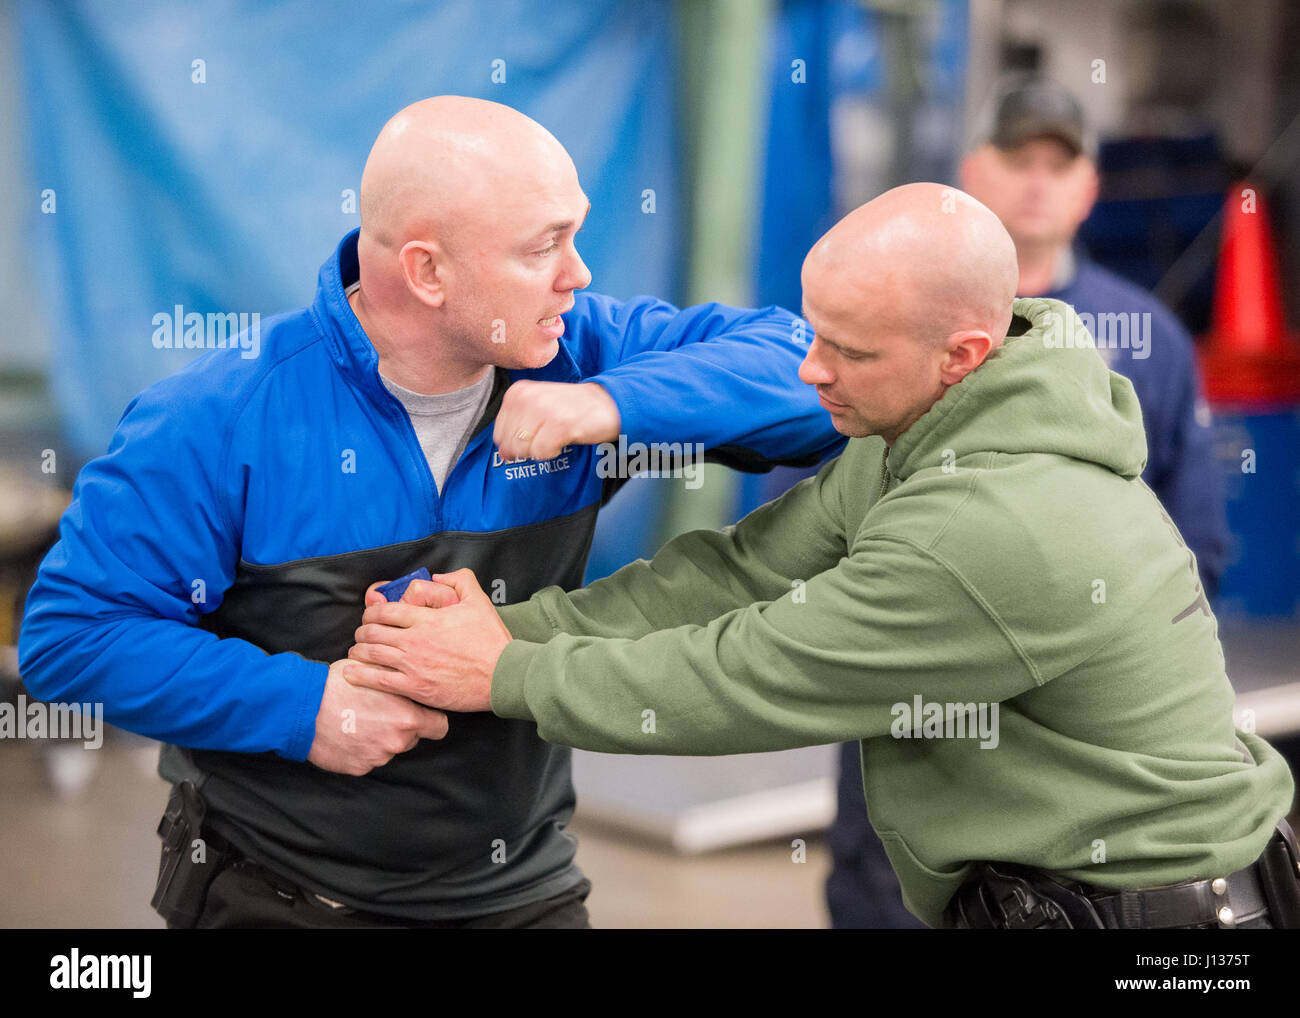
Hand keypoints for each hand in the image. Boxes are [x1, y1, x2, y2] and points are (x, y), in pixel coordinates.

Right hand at [306, 659, 449, 775]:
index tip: (422, 714)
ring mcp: (378, 757)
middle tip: (380, 712)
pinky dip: (362, 749)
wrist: (303, 709)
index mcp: (408, 717)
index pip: (439, 726)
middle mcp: (397, 741)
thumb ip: (401, 678)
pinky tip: (348, 734)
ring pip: (390, 749)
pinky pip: (368, 759)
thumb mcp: (377, 670)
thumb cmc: (339, 684)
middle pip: (412, 737)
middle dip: (402, 727)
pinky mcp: (359, 768)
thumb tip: (416, 674)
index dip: (432, 719)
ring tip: (360, 720)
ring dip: (381, 738)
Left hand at [347, 568, 509, 711]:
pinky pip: (379, 680)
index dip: (372, 611)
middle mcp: (415, 640)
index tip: (371, 615)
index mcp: (427, 618)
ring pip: (372, 654)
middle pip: (374, 632)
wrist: (501, 675)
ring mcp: (413, 665)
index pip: (386, 610)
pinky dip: (360, 675)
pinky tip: (351, 673)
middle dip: (362, 631)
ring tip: (356, 651)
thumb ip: (459, 580)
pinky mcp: (415, 688)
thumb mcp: (479, 601)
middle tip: (362, 634)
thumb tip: (438, 576)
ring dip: (358, 651)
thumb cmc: (491, 640)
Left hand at [493, 380, 620, 460]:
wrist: (607, 403)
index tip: (536, 431)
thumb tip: (504, 453)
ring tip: (556, 434)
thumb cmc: (571, 408)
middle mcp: (527, 397)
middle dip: (528, 448)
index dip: (516, 441)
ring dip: (541, 449)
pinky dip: (552, 451)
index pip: (498, 433)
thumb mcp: (536, 412)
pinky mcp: (560, 424)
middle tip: (547, 434)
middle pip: (510, 444)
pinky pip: (541, 452)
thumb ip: (515, 430)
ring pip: (523, 449)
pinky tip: (564, 438)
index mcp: (517, 392)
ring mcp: (543, 410)